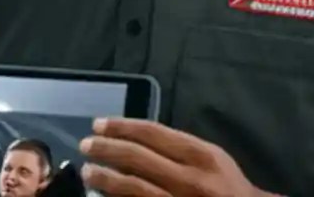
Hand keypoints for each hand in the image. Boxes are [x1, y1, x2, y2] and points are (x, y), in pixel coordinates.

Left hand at [79, 118, 274, 196]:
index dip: (121, 126)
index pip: (152, 133)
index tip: (98, 124)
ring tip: (87, 170)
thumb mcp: (211, 159)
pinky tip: (103, 195)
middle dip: (106, 149)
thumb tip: (134, 137)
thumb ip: (178, 147)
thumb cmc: (227, 187)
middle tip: (86, 144)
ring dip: (105, 177)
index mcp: (201, 155)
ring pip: (133, 187)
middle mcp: (189, 179)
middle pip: (137, 158)